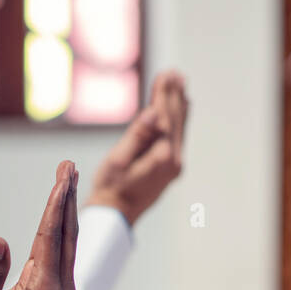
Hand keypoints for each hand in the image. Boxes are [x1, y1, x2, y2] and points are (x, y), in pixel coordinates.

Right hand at [0, 159, 78, 289]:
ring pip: (68, 243)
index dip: (55, 203)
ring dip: (66, 210)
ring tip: (65, 180)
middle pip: (67, 234)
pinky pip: (62, 254)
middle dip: (66, 198)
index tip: (62, 174)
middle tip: (68, 164)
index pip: (51, 236)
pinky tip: (59, 215)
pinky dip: (61, 229)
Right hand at [87, 70, 188, 225]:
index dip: (164, 95)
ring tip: (180, 83)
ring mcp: (173, 166)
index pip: (165, 117)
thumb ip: (138, 135)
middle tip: (174, 73)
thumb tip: (154, 113)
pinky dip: (178, 119)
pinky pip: (177, 137)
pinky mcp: (169, 168)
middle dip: (174, 95)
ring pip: (179, 127)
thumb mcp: (118, 160)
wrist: (115, 216)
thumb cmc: (111, 188)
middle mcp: (173, 161)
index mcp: (161, 157)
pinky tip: (180, 109)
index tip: (165, 74)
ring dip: (179, 105)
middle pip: (175, 120)